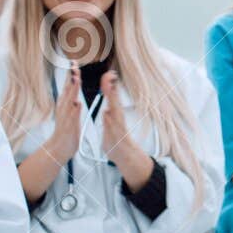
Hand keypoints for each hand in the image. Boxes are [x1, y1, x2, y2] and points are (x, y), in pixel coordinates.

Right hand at [44, 63, 82, 162]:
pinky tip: (77, 103)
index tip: (74, 62)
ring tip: (76, 77)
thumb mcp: (71, 116)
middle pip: (68, 89)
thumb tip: (76, 99)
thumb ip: (73, 107)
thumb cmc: (66, 132)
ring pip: (69, 99)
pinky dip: (74, 109)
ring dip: (72, 89)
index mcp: (66, 104)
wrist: (59, 148)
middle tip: (74, 64)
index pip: (69, 86)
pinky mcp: (67, 126)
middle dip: (71, 76)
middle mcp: (64, 107)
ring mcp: (65, 116)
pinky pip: (71, 117)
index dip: (72, 74)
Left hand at [100, 70, 152, 186]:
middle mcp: (117, 117)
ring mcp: (119, 125)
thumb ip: (107, 121)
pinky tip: (108, 110)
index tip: (106, 74)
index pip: (110, 97)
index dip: (107, 85)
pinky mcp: (119, 134)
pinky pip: (114, 124)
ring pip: (115, 108)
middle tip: (109, 74)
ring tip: (109, 85)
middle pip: (113, 99)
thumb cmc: (116, 144)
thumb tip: (106, 113)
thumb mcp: (109, 129)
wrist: (125, 158)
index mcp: (113, 115)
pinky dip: (111, 117)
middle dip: (110, 86)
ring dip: (111, 97)